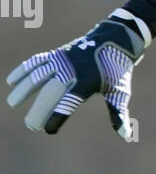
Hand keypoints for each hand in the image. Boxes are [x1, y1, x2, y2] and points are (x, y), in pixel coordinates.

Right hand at [6, 12, 146, 139]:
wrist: (115, 38)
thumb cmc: (118, 69)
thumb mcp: (120, 91)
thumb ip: (118, 113)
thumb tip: (126, 135)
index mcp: (89, 80)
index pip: (70, 100)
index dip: (58, 115)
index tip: (49, 130)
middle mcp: (73, 69)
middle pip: (51, 91)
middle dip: (39, 109)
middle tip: (31, 126)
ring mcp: (63, 59)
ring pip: (38, 74)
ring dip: (24, 89)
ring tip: (13, 103)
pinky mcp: (57, 53)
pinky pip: (36, 62)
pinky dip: (23, 70)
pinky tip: (12, 81)